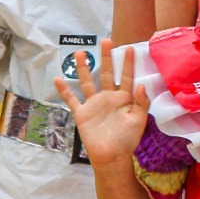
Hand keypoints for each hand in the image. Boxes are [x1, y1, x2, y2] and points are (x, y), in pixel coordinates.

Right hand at [53, 38, 150, 165]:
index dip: (128, 63)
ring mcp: (94, 104)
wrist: (111, 157)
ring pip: (88, 82)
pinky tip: (58, 79)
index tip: (129, 48)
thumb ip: (141, 102)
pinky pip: (72, 100)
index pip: (127, 77)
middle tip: (105, 41)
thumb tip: (141, 84)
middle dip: (106, 58)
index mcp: (124, 99)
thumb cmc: (127, 140)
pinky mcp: (82, 113)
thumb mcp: (139, 121)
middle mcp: (108, 98)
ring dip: (84, 68)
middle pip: (107, 74)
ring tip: (80, 53)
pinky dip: (64, 90)